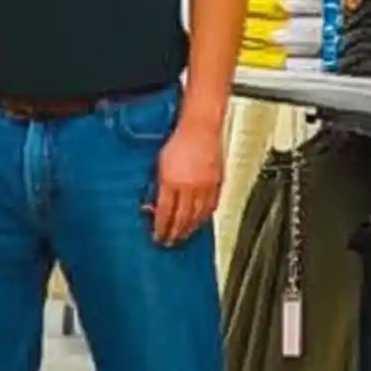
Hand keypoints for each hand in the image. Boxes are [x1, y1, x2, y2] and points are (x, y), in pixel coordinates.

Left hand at [153, 119, 223, 245]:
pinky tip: (200, 221)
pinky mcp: (216, 183)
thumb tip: (154, 204)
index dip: (161, 228)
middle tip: (170, 242)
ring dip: (190, 228)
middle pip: (183, 218)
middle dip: (175, 233)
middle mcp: (189, 186)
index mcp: (171, 181)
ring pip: (198, 215)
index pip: (165, 213)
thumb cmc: (177, 141)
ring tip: (184, 236)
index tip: (158, 236)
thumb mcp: (159, 164)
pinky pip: (211, 206)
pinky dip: (204, 217)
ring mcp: (205, 186)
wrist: (200, 128)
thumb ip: (158, 186)